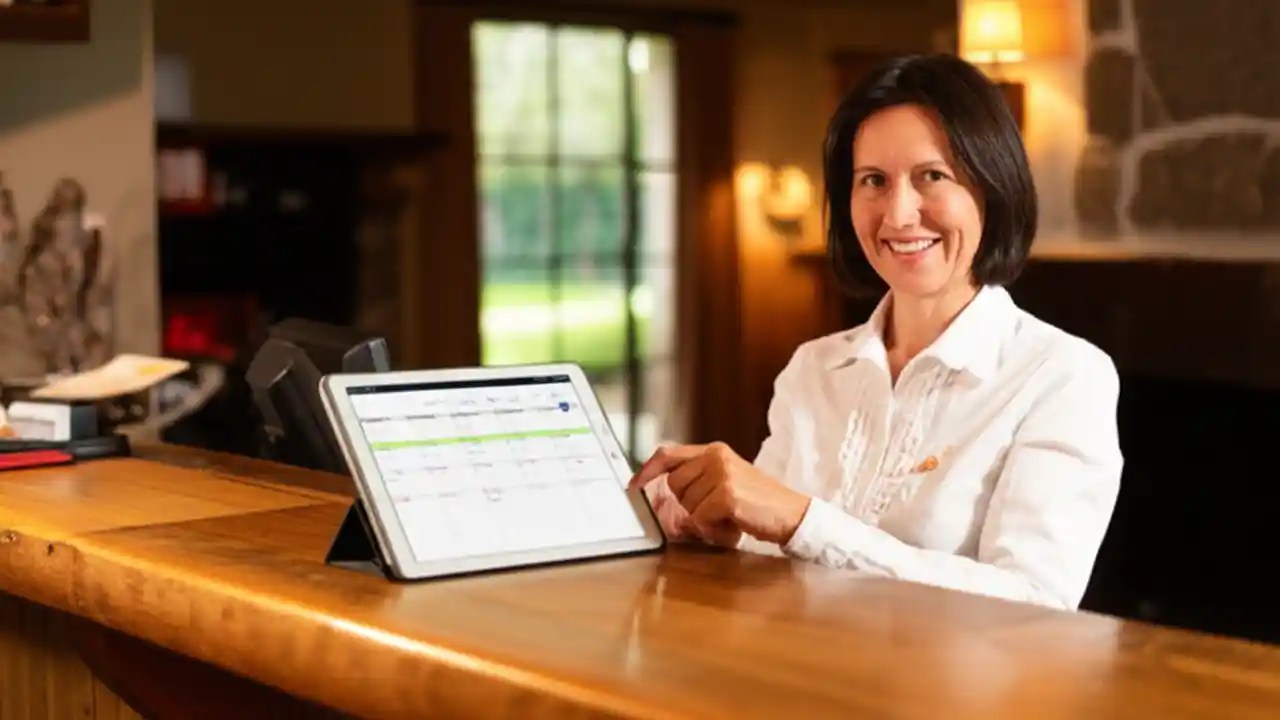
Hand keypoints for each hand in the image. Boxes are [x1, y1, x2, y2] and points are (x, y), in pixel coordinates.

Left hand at [629, 442, 810, 547]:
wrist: (792, 514)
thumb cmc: (759, 503)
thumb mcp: (727, 481)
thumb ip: (699, 479)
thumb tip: (662, 488)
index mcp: (714, 451)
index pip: (668, 453)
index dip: (647, 470)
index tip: (634, 486)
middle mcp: (716, 457)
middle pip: (675, 485)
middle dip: (690, 505)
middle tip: (717, 511)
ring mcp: (722, 474)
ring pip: (687, 505)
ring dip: (704, 519)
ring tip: (729, 518)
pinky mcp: (728, 495)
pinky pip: (701, 518)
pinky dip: (714, 529)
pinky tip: (733, 525)